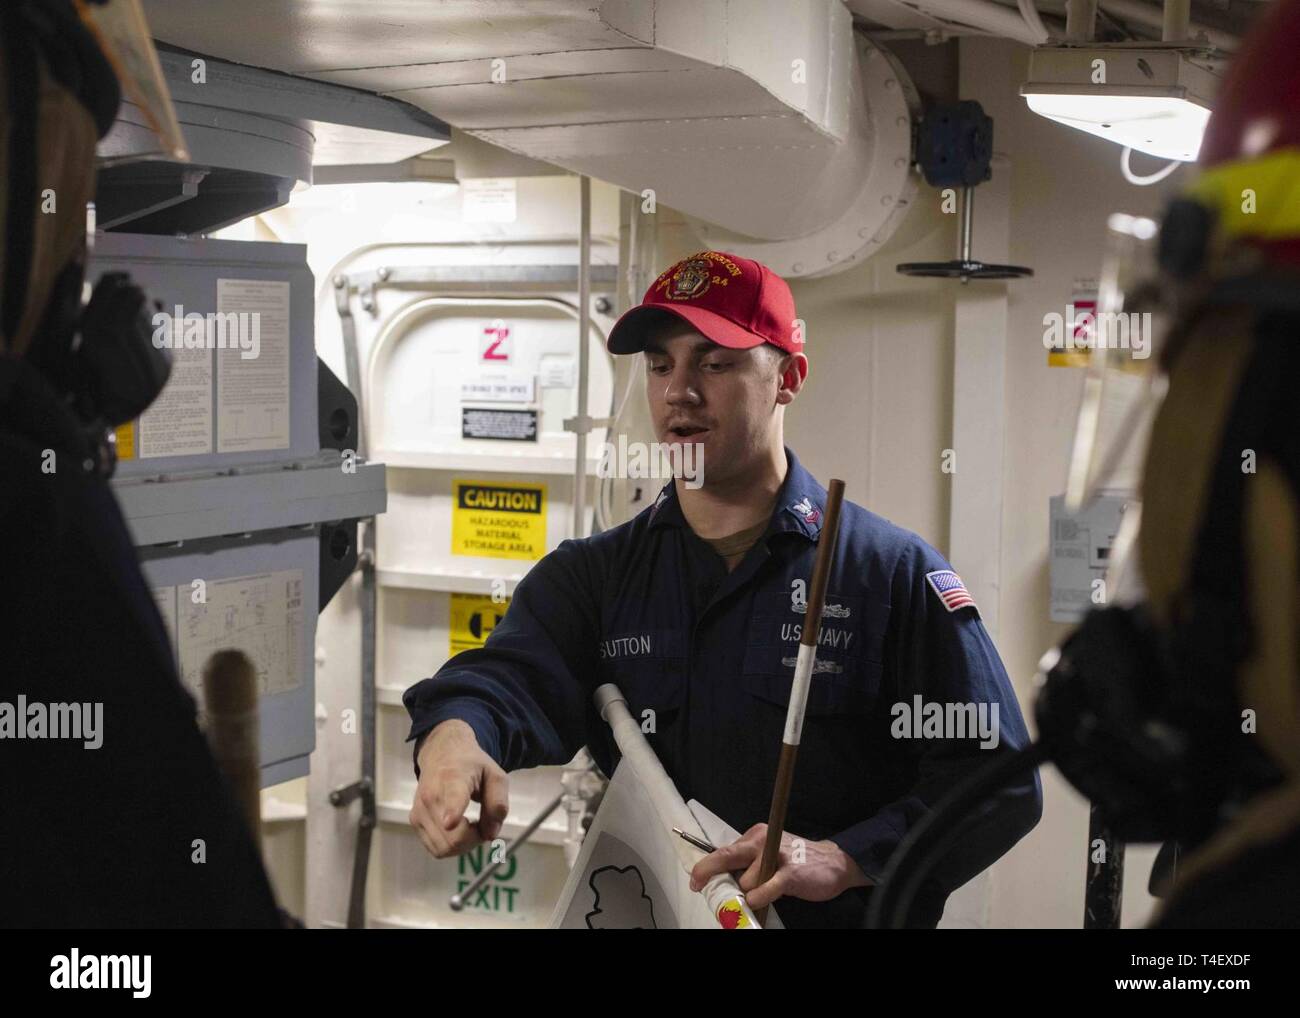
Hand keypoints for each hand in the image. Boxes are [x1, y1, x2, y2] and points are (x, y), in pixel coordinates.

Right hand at [408, 719, 508, 857]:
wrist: (442, 755)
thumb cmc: (472, 766)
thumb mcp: (496, 776)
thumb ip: (498, 803)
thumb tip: (490, 835)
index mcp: (455, 779)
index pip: (452, 798)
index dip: (452, 812)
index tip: (450, 822)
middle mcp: (431, 796)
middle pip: (453, 837)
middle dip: (475, 839)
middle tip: (483, 824)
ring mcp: (419, 811)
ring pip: (444, 848)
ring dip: (464, 845)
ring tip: (470, 825)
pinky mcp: (414, 822)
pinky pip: (436, 848)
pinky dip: (451, 846)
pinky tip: (458, 829)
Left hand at [688, 823, 871, 908]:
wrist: (834, 862)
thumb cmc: (796, 862)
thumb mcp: (769, 856)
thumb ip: (749, 864)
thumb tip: (723, 882)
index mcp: (756, 836)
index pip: (724, 851)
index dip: (707, 867)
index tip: (695, 880)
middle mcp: (763, 840)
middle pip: (726, 856)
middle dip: (708, 872)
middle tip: (698, 886)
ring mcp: (777, 855)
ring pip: (746, 881)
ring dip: (750, 893)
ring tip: (766, 891)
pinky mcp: (790, 873)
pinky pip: (765, 889)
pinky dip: (758, 898)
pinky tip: (759, 900)